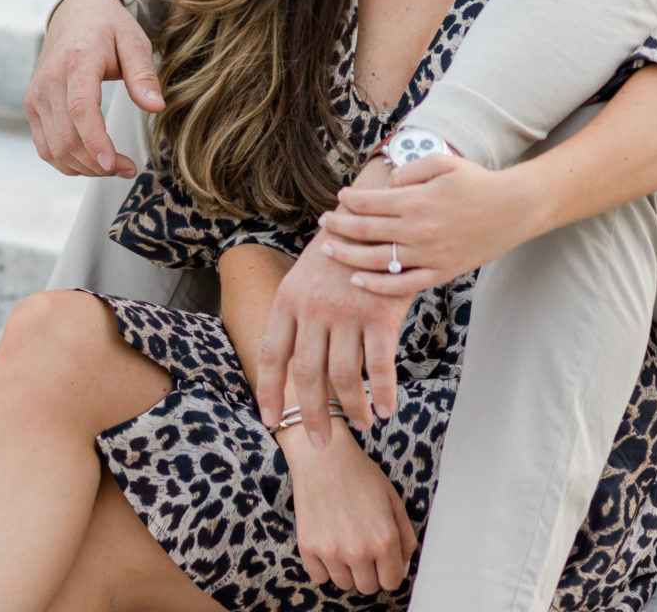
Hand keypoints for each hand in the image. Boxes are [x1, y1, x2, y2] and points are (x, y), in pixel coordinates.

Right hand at [23, 0, 164, 176]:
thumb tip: (156, 107)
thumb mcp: (134, 41)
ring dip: (84, 167)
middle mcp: (50, 81)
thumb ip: (143, 74)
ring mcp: (36, 96)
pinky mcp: (32, 106)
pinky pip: (45, 146)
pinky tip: (92, 161)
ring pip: (54, 149)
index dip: (95, 142)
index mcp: (77, 61)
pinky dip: (67, 161)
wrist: (76, 13)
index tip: (113, 164)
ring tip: (114, 167)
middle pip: (67, 137)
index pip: (80, 109)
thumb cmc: (108, 27)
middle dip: (98, 163)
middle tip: (128, 168)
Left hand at [257, 180, 412, 441]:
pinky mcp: (380, 312)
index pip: (272, 354)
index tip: (271, 420)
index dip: (269, 392)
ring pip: (344, 377)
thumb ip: (299, 314)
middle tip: (319, 443)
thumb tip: (292, 363)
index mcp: (289, 298)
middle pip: (306, 375)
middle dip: (312, 415)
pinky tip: (386, 409)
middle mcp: (313, 307)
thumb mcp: (308, 274)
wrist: (378, 213)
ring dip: (353, 409)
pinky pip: (379, 366)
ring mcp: (346, 310)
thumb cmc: (342, 248)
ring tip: (361, 424)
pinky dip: (383, 393)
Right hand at [281, 421, 416, 593]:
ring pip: (344, 584)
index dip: (389, 570)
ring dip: (347, 568)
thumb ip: (405, 537)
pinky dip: (325, 565)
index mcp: (384, 539)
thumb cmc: (360, 474)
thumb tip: (401, 566)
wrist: (323, 455)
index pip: (391, 581)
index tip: (383, 559)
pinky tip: (328, 539)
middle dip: (369, 571)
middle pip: (367, 587)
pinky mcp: (308, 548)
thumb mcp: (393, 499)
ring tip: (345, 538)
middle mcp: (359, 551)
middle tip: (363, 546)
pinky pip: (320, 577)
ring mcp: (331, 551)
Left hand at [320, 153, 525, 295]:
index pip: (370, 202)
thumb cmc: (476, 182)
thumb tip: (387, 185)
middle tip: (322, 224)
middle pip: (366, 231)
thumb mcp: (443, 162)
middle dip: (339, 227)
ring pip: (376, 260)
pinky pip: (400, 285)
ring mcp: (428, 255)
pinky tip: (357, 279)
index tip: (339, 197)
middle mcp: (418, 230)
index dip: (350, 200)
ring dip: (347, 256)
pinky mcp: (439, 273)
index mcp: (417, 200)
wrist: (513, 209)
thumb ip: (410, 170)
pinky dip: (375, 285)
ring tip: (328, 250)